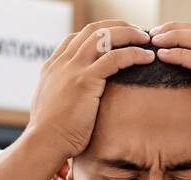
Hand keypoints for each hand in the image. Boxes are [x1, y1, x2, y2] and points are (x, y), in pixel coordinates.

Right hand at [27, 20, 155, 155]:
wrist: (43, 143)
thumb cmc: (49, 135)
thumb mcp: (51, 107)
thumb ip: (61, 96)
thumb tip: (70, 101)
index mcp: (53, 66)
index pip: (76, 37)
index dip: (98, 34)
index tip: (117, 39)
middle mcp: (62, 62)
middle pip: (93, 30)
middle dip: (118, 26)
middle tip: (137, 31)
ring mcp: (73, 69)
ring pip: (105, 37)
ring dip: (129, 34)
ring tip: (146, 39)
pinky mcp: (86, 80)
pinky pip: (115, 58)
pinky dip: (134, 53)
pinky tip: (147, 57)